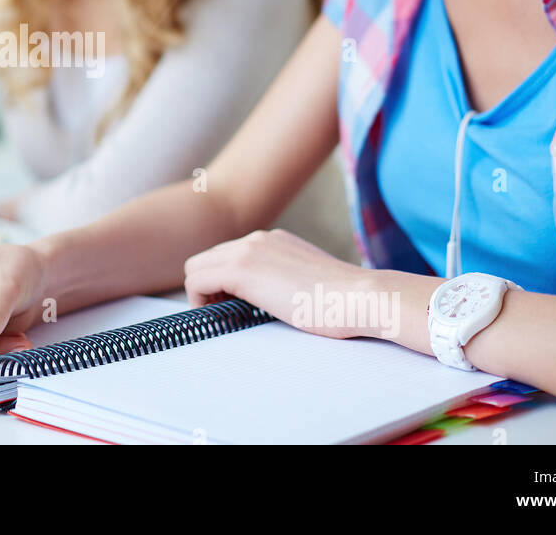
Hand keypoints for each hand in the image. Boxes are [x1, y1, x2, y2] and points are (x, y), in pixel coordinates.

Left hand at [184, 229, 377, 339]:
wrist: (359, 296)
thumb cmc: (342, 301)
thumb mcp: (307, 281)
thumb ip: (284, 280)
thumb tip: (269, 298)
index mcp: (273, 240)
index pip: (228, 255)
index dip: (222, 282)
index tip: (230, 305)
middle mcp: (257, 239)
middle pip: (207, 258)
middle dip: (208, 286)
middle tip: (222, 313)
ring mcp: (248, 250)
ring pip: (196, 267)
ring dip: (202, 293)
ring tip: (222, 316)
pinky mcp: (242, 269)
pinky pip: (197, 281)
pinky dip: (199, 300)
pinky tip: (219, 317)